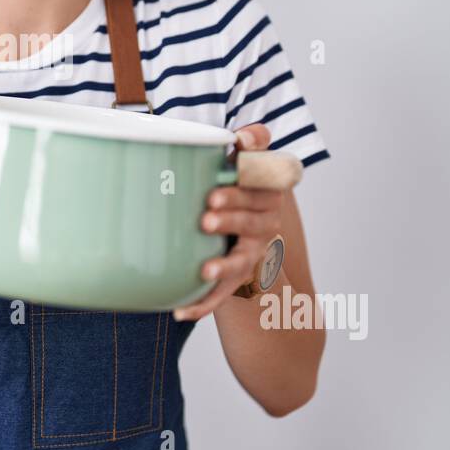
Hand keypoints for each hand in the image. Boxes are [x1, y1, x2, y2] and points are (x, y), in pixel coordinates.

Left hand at [173, 123, 283, 321]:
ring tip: (206, 269)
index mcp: (267, 194)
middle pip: (251, 223)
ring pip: (242, 261)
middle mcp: (265, 224)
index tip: (213, 192)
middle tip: (205, 219)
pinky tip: (181, 312)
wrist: (244, 223)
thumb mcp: (249, 158)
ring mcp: (252, 253)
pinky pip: (222, 294)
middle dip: (230, 221)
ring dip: (224, 265)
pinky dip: (204, 305)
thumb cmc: (239, 182)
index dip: (240, 192)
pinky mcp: (237, 276)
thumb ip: (253, 141)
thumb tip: (243, 136)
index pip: (260, 191)